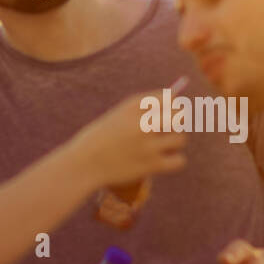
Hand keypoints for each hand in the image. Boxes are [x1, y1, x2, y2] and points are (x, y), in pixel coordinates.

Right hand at [72, 79, 188, 187]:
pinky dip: (174, 161)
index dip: (171, 105)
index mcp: (132, 106)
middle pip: (178, 115)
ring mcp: (147, 145)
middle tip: (168, 129)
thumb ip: (146, 109)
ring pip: (180, 138)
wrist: (83, 164)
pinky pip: (179, 160)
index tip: (167, 112)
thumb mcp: (119, 116)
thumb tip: (177, 102)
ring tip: (161, 146)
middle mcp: (142, 123)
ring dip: (174, 142)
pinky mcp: (150, 166)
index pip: (168, 97)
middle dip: (177, 121)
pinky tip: (164, 161)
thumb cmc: (102, 138)